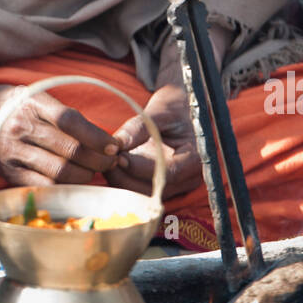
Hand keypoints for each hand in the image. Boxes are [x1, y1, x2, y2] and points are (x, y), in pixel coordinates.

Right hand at [0, 77, 120, 187]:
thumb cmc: (14, 104)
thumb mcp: (36, 96)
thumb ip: (63, 114)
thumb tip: (101, 139)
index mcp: (32, 103)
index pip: (70, 121)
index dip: (96, 136)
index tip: (114, 146)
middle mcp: (21, 128)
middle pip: (69, 151)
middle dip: (98, 160)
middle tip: (112, 163)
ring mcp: (14, 152)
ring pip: (59, 172)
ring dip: (85, 176)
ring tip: (96, 172)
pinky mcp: (9, 173)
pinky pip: (44, 186)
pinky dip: (65, 187)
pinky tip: (76, 183)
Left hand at [105, 81, 201, 200]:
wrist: (182, 109)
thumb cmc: (174, 107)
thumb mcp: (160, 111)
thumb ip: (140, 127)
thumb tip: (117, 143)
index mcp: (196, 157)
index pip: (168, 172)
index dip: (141, 168)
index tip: (119, 157)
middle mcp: (189, 177)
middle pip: (154, 190)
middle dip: (127, 178)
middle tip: (107, 159)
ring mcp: (177, 185)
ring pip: (144, 195)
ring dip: (123, 181)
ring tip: (108, 160)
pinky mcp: (162, 186)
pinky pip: (140, 191)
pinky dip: (124, 181)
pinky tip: (112, 165)